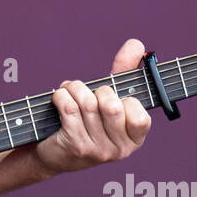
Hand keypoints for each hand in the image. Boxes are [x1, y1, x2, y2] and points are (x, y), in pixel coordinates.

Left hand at [36, 38, 151, 173]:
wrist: (55, 152)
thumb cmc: (87, 121)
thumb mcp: (109, 98)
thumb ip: (125, 71)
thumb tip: (136, 44)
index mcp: (135, 139)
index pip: (141, 117)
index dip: (125, 100)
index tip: (113, 98)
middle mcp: (120, 150)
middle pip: (111, 105)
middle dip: (95, 90)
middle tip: (87, 92)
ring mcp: (98, 151)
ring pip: (87, 103)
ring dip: (74, 89)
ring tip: (70, 91)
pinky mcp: (75, 147)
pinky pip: (69, 108)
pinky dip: (61, 95)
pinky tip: (58, 98)